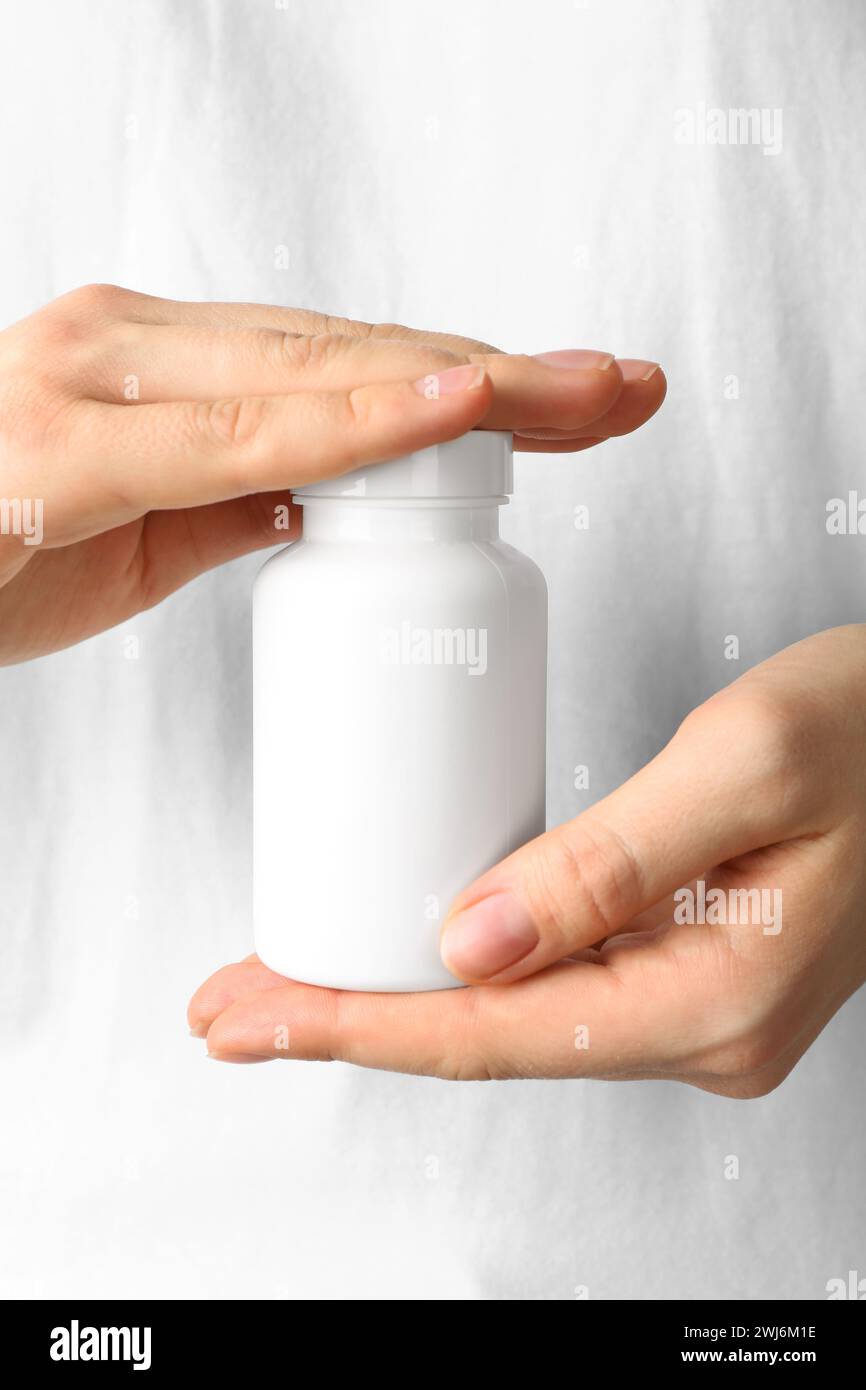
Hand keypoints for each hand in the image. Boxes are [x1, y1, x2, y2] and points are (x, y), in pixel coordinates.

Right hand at [0, 283, 663, 662]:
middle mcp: (146, 346)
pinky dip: (356, 418)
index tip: (580, 404)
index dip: (472, 386)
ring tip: (584, 395)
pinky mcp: (80, 434)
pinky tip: (456, 404)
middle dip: (505, 376)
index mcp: (170, 372)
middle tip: (624, 388)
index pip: (350, 368)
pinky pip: (241, 429)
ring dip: (465, 385)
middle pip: (358, 352)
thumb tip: (331, 502)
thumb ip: (231, 502)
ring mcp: (110, 372)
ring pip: (320, 368)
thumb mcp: (139, 534)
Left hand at [189, 626, 865, 1096]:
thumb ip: (609, 859)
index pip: (497, 1034)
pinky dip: (468, 969)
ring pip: (516, 1015)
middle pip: (491, 1038)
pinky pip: (558, 982)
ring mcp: (700, 1004)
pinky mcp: (690, 964)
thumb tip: (468, 945)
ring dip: (401, 996)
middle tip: (237, 1001)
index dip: (360, 1027)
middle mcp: (706, 1026)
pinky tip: (410, 952)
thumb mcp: (743, 761)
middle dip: (353, 1020)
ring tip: (295, 978)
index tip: (259, 1015)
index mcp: (716, 994)